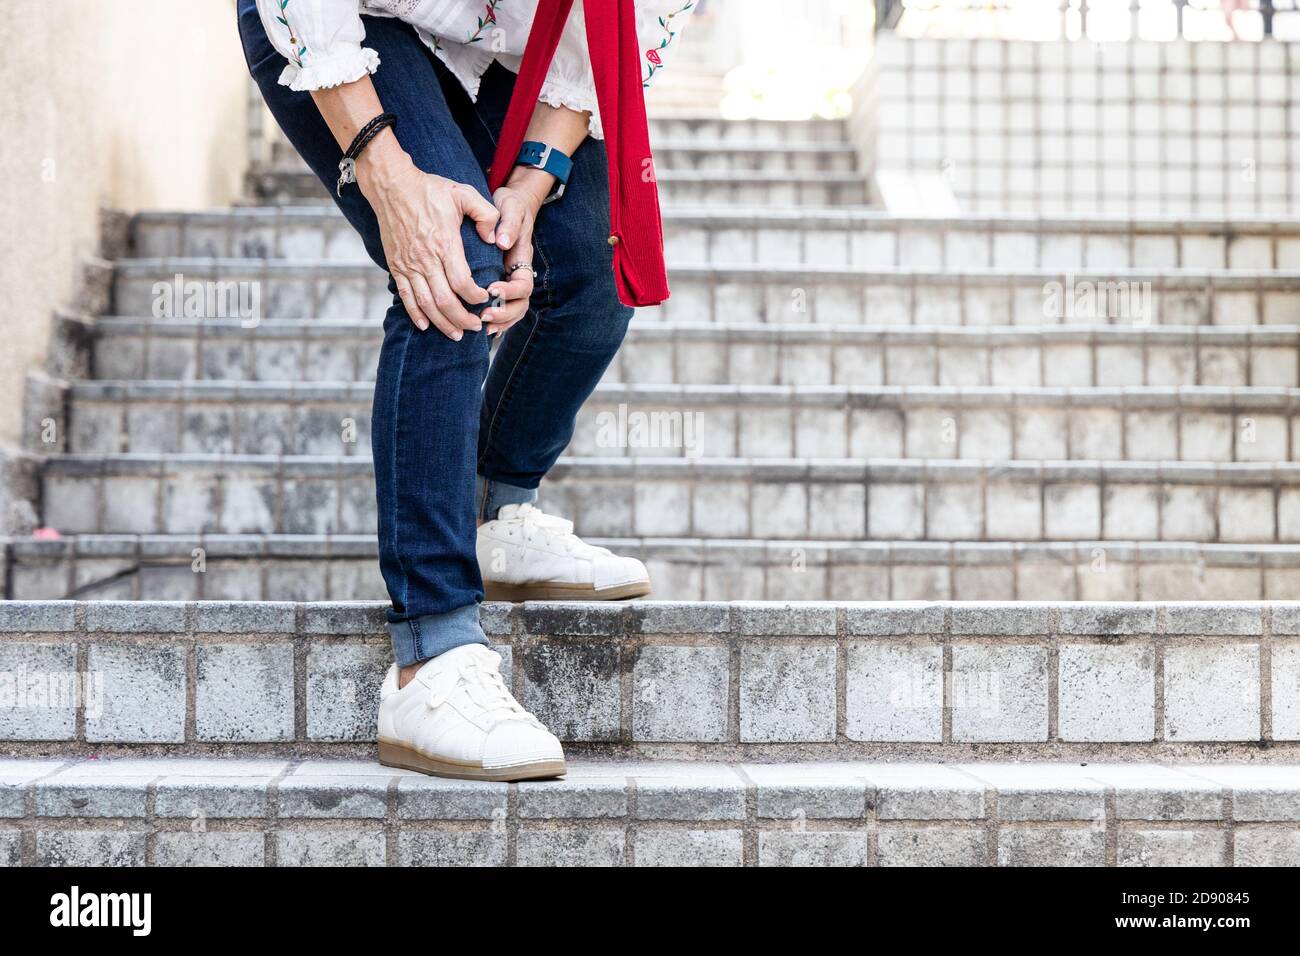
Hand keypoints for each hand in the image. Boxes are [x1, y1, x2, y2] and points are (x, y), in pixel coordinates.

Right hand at [357, 144, 498, 339]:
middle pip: (444, 300)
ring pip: (426, 303)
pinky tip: (425, 325)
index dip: (475, 297)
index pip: (462, 282)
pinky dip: (415, 313)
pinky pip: (405, 296)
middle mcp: (425, 258)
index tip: (484, 298)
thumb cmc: (429, 189)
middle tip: (475, 327)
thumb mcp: (463, 193)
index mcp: (444, 243)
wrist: (391, 186)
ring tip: (456, 334)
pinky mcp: (396, 266)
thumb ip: (485, 214)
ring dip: (441, 322)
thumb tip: (494, 239)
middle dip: (462, 319)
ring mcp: (408, 264)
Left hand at [483, 167, 550, 335]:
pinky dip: (495, 320)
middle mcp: (518, 274)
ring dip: (500, 321)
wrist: (509, 205)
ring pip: (512, 310)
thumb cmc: (511, 206)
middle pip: (521, 304)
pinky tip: (481, 326)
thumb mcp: (511, 208)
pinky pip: (501, 307)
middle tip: (484, 316)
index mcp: (522, 259)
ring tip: (481, 326)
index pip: (523, 284)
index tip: (491, 290)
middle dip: (504, 313)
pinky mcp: (499, 282)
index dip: (510, 292)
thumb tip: (503, 242)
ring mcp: (510, 280)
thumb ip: (509, 224)